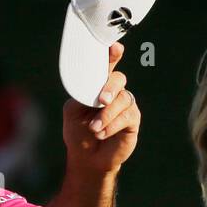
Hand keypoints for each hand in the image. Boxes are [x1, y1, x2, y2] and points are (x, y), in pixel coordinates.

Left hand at [62, 43, 139, 179]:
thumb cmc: (78, 131)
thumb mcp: (73, 111)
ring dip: (106, 115)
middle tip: (101, 101)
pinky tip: (101, 133)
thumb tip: (93, 89)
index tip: (115, 48)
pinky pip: (126, 116)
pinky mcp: (132, 119)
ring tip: (94, 129)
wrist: (87, 157)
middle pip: (118, 79)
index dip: (112, 54)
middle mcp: (114, 91)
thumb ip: (81, 95)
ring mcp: (125, 104)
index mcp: (97, 85)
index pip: (106, 65)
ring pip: (122, 100)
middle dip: (109, 88)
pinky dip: (112, 125)